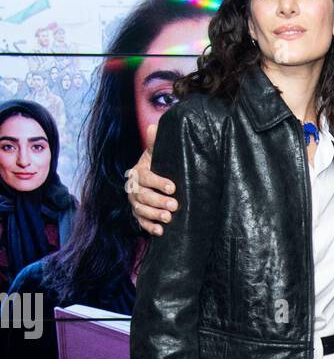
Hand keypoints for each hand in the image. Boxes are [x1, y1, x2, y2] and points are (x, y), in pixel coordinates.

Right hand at [124, 121, 178, 235]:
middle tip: (174, 205)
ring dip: (154, 215)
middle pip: (143, 196)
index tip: (172, 187)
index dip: (158, 182)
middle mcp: (133, 188)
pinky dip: (149, 227)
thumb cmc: (158, 164)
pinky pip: (141, 222)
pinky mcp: (139, 215)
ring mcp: (135, 203)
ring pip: (141, 210)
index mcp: (138, 172)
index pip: (145, 177)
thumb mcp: (156, 153)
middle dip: (158, 201)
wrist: (154, 179)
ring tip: (168, 218)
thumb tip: (154, 127)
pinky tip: (160, 231)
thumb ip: (155, 142)